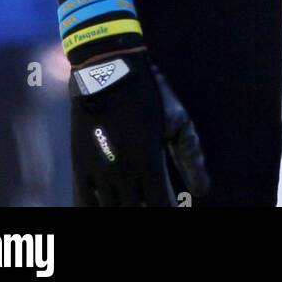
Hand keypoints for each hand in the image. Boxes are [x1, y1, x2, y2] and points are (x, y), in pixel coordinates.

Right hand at [69, 51, 209, 205]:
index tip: (176, 208)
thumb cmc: (149, 94)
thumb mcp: (177, 120)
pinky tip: (111, 205)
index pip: (162, 206)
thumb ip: (190, 158)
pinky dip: (98, 210)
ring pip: (112, 211)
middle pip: (137, 212)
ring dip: (126, 209)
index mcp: (149, 161)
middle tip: (154, 201)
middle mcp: (123, 172)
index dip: (171, 211)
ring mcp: (99, 171)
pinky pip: (85, 203)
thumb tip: (202, 192)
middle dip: (148, 210)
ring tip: (136, 201)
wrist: (106, 70)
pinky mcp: (80, 167)